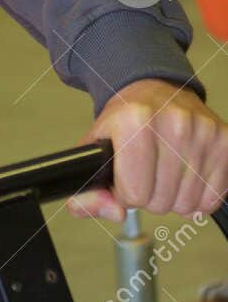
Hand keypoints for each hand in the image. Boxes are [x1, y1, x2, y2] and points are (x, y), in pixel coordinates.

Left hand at [66, 80, 227, 222]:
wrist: (154, 88)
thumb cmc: (125, 120)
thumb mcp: (94, 149)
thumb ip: (87, 191)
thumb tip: (113, 212)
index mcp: (134, 121)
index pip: (133, 194)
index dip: (125, 193)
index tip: (125, 178)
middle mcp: (172, 122)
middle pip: (161, 202)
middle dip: (149, 197)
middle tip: (145, 173)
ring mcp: (202, 131)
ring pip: (188, 204)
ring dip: (173, 197)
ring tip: (164, 172)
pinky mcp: (223, 140)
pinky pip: (213, 197)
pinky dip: (198, 196)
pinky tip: (185, 175)